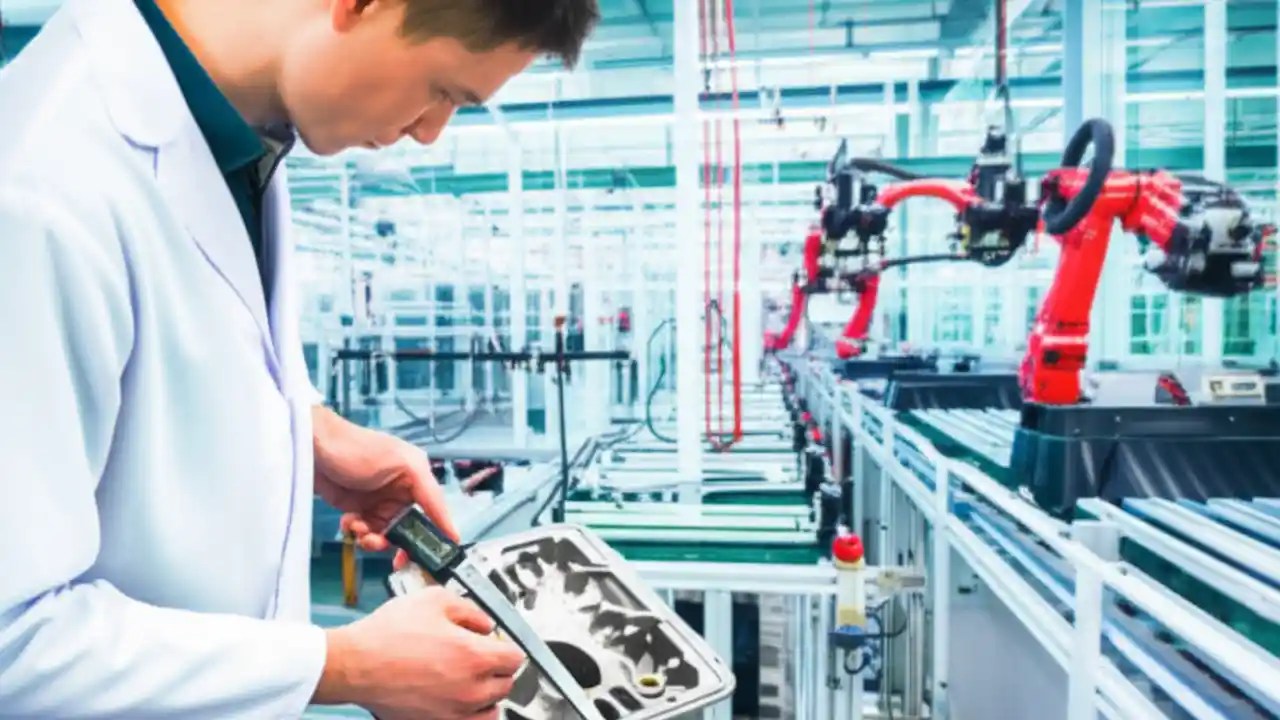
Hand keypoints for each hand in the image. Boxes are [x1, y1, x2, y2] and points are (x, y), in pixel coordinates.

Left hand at [313, 406, 456, 566]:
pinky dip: (358, 532)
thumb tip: (451, 524)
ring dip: (373, 538)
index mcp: (417, 476)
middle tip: (393, 558)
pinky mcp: (359, 509)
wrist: (311, 448)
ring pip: (386, 534)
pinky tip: (348, 522)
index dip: (438, 533)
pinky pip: (366, 531)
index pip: (434, 510)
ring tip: (358, 528)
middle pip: (410, 528)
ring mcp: (379, 501)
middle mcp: (402, 490)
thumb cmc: (359, 449)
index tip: (439, 558)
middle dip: (399, 542)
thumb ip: (429, 493)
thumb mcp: (403, 463)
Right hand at [315, 588, 524, 718]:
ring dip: (488, 695)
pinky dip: (471, 714)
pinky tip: (460, 701)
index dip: (506, 647)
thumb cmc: (388, 635)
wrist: (356, 664)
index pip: (515, 658)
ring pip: (492, 709)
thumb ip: (469, 610)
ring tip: (472, 681)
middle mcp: (469, 688)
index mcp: (474, 656)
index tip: (497, 645)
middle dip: (497, 669)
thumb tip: (484, 624)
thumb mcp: (434, 600)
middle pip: (506, 684)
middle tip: (481, 658)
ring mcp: (454, 711)